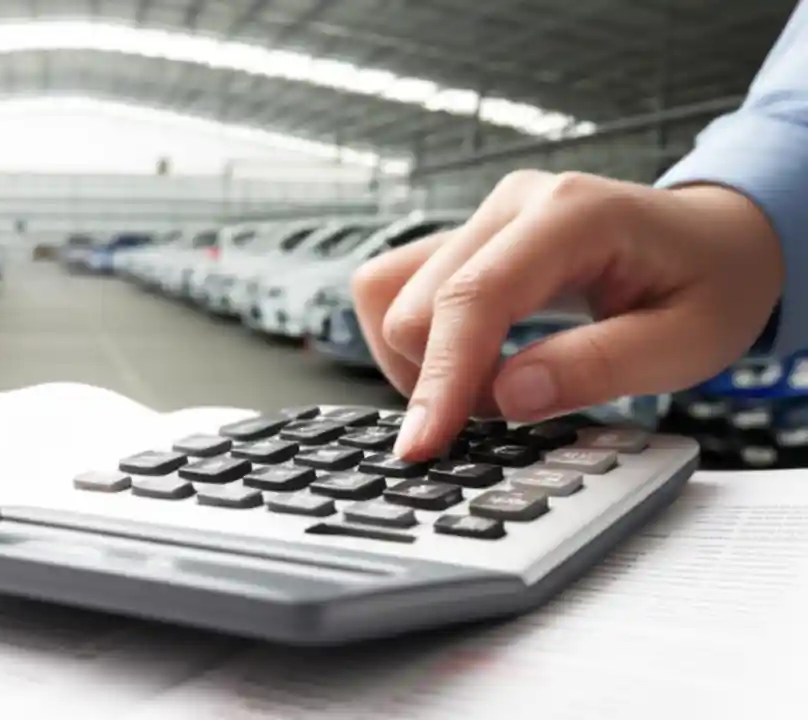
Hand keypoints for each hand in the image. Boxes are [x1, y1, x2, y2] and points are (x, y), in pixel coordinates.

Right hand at [352, 170, 783, 459]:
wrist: (717, 240)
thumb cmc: (711, 283)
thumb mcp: (686, 344)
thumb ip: (597, 368)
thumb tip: (507, 397)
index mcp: (570, 215)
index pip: (473, 296)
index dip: (441, 377)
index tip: (423, 444)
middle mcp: (511, 204)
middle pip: (416, 304)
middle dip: (441, 381)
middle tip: (507, 416)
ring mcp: (481, 218)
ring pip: (389, 294)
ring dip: (420, 362)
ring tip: (487, 390)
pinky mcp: (464, 239)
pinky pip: (398, 288)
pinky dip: (419, 344)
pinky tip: (470, 367)